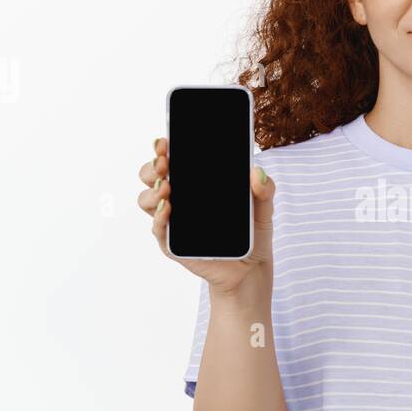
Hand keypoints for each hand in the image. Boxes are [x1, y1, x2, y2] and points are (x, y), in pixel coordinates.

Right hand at [138, 136, 275, 298]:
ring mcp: (173, 222)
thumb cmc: (252, 233)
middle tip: (165, 162)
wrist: (251, 269)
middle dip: (153, 166)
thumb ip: (264, 189)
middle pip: (151, 176)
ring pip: (147, 200)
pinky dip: (159, 217)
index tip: (165, 142)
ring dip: (153, 190)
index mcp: (195, 184)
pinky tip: (168, 208)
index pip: (172, 160)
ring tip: (167, 186)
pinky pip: (158, 229)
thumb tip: (256, 172)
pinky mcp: (173, 245)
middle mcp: (179, 199)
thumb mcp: (264, 208)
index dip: (163, 149)